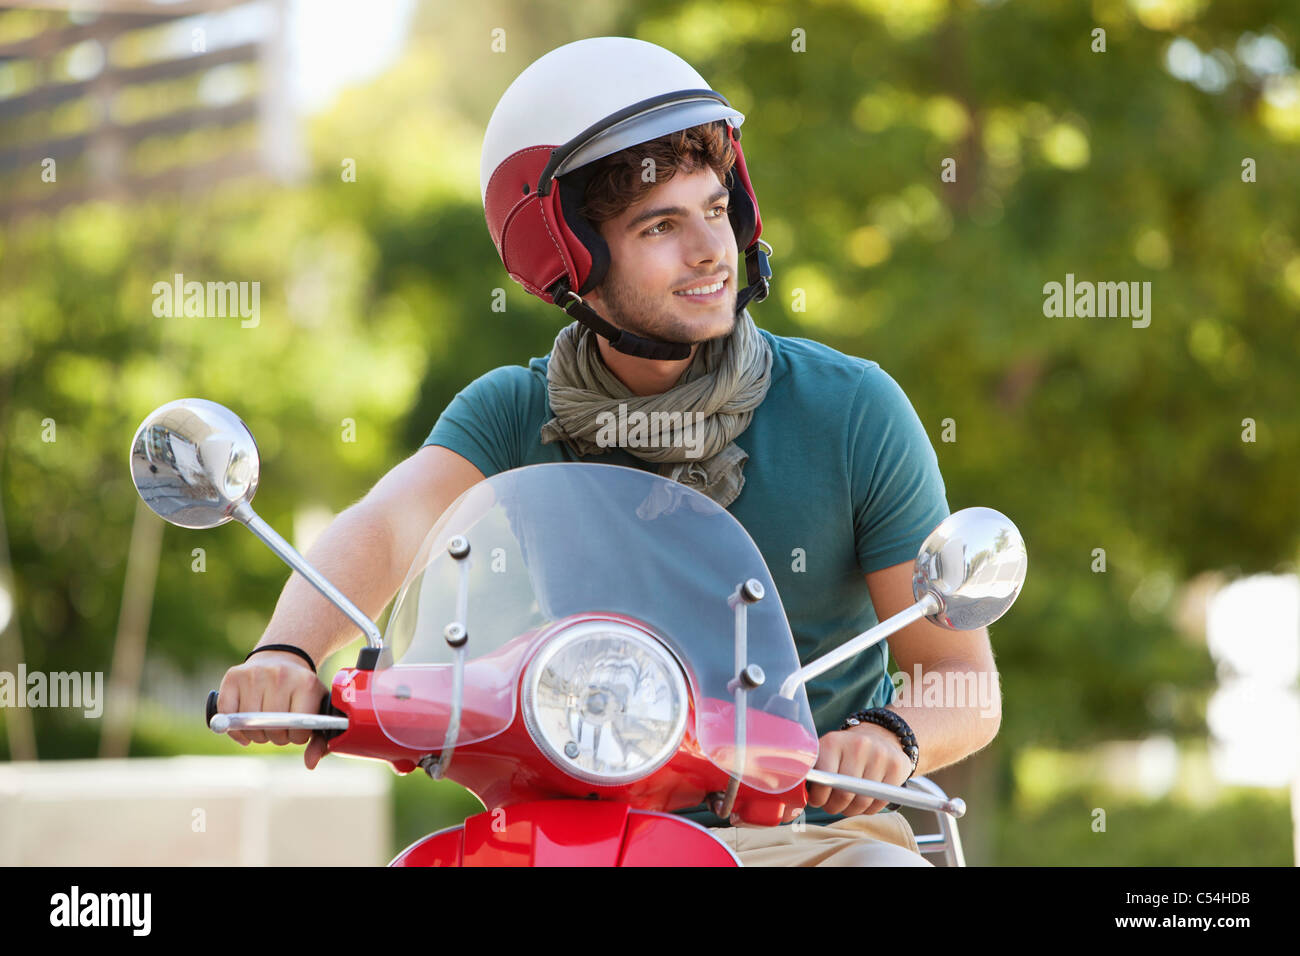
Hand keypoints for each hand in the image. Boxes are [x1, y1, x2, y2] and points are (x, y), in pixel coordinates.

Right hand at [216, 651, 329, 768]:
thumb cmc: (301, 693)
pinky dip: (233, 726)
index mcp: (306, 683)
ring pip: (248, 723)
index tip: (296, 731)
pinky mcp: (233, 676)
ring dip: (254, 734)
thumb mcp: (317, 711)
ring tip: (263, 726)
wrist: (282, 660)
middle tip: (279, 729)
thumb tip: (310, 764)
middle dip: (275, 737)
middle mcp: (280, 675)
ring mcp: (255, 674)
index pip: (298, 727)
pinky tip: (243, 723)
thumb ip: (319, 741)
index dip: (296, 737)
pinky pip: (226, 714)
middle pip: (272, 727)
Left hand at [805, 723, 913, 816]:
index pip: (825, 778)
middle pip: (844, 794)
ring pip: (863, 801)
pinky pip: (880, 802)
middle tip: (832, 806)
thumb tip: (801, 794)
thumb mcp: (827, 753)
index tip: (818, 800)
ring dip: (851, 810)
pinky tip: (864, 801)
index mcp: (834, 742)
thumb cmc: (846, 752)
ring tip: (847, 805)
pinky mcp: (897, 767)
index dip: (819, 796)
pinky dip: (869, 808)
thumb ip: (815, 771)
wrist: (880, 736)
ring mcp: (880, 755)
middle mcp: (858, 745)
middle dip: (834, 807)